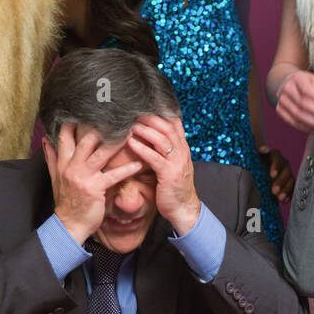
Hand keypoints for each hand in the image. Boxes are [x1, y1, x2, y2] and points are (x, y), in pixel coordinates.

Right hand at [44, 122, 144, 243]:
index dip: (75, 120)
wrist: (69, 225)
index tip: (87, 107)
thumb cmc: (67, 201)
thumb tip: (46, 139)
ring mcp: (83, 177)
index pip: (66, 136)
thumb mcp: (56, 177)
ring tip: (131, 132)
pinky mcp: (95, 189)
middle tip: (117, 115)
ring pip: (100, 154)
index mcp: (63, 162)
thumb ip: (52, 157)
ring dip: (116, 142)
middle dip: (101, 126)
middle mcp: (72, 166)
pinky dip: (126, 169)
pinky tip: (138, 163)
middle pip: (85, 140)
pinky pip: (113, 176)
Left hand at [126, 115, 201, 234]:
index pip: (174, 122)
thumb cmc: (173, 186)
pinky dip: (142, 148)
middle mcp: (182, 151)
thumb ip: (165, 149)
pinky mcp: (169, 174)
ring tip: (130, 124)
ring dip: (145, 130)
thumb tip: (150, 135)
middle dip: (150, 117)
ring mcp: (177, 162)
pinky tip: (130, 142)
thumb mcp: (172, 163)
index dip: (160, 111)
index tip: (144, 105)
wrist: (184, 208)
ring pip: (162, 139)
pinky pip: (154, 157)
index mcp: (183, 147)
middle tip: (133, 111)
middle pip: (167, 127)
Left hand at [258, 144, 293, 201]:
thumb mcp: (252, 156)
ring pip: (290, 180)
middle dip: (281, 181)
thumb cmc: (253, 163)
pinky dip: (289, 194)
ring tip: (280, 198)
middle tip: (274, 191)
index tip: (272, 175)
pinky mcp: (288, 183)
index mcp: (273, 155)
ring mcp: (286, 173)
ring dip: (286, 190)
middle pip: (286, 170)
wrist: (255, 173)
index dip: (276, 166)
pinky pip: (292, 188)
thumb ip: (257, 150)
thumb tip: (265, 149)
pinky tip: (284, 200)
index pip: (277, 158)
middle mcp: (282, 163)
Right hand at [275, 70, 313, 132]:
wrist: (288, 83)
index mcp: (298, 78)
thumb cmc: (307, 82)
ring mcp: (282, 100)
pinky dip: (303, 126)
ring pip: (297, 114)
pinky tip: (313, 128)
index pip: (308, 90)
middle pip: (303, 104)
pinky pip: (292, 121)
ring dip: (312, 122)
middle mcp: (287, 88)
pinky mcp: (280, 110)